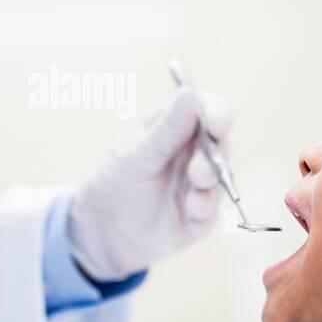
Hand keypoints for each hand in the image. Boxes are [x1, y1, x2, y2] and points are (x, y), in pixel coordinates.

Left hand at [69, 86, 233, 281]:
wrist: (100, 229)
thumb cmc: (115, 181)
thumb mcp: (137, 154)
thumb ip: (167, 129)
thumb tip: (190, 93)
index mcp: (176, 129)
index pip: (207, 111)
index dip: (218, 114)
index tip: (219, 123)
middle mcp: (193, 154)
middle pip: (221, 146)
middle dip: (215, 156)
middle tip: (198, 170)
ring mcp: (198, 185)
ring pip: (221, 179)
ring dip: (211, 184)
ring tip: (194, 192)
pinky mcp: (198, 216)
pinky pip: (212, 212)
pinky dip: (205, 210)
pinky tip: (191, 212)